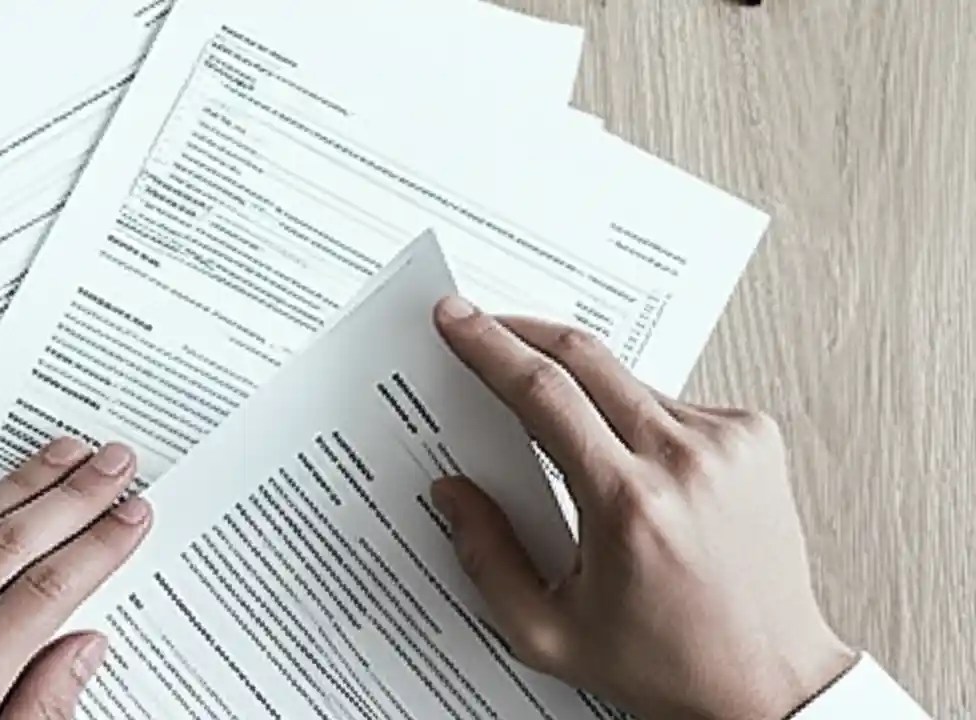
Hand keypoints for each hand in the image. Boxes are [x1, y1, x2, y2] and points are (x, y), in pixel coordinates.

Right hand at [432, 298, 855, 719]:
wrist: (771, 679)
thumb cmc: (666, 663)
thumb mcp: (548, 634)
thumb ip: (486, 558)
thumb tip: (452, 490)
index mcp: (628, 504)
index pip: (543, 394)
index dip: (489, 346)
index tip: (457, 319)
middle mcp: (684, 459)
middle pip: (584, 356)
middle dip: (521, 333)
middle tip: (482, 325)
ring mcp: (727, 440)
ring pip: (625, 379)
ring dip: (580, 386)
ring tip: (561, 432)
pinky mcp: (754, 434)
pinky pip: (669, 399)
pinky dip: (632, 414)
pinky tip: (626, 460)